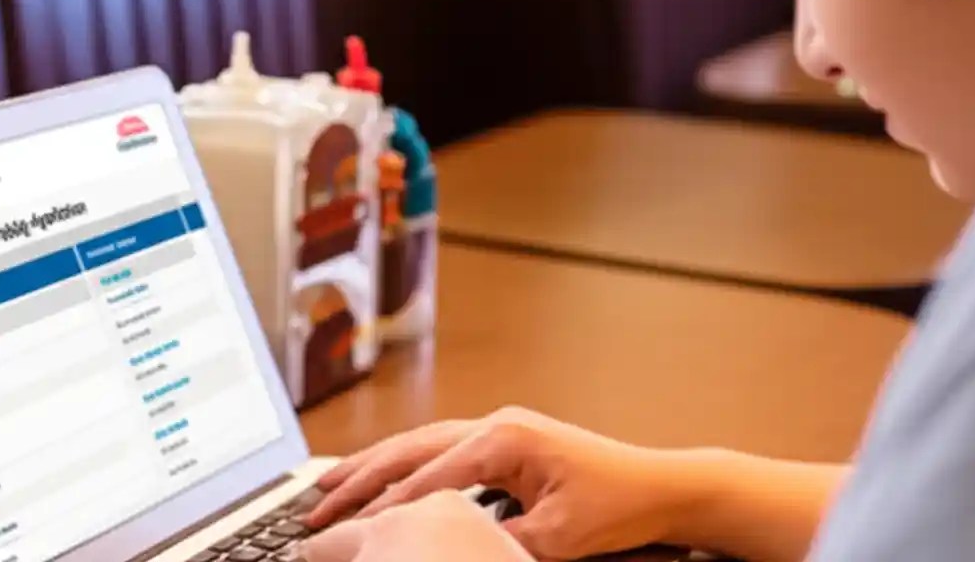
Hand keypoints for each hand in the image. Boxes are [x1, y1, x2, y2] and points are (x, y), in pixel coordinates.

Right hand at [305, 407, 693, 560]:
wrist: (661, 484)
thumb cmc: (618, 504)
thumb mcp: (556, 537)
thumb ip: (498, 544)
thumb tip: (445, 553)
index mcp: (504, 439)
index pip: (427, 478)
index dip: (384, 509)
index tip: (345, 532)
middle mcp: (495, 425)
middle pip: (409, 449)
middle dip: (358, 478)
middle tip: (313, 505)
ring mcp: (499, 429)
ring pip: (419, 444)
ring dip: (373, 466)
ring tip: (328, 485)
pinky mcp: (505, 442)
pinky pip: (440, 451)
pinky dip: (405, 467)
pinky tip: (383, 481)